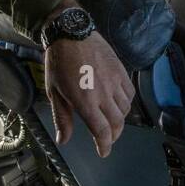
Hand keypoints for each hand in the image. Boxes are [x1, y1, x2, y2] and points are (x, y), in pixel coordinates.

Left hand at [44, 31, 133, 157]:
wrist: (71, 33)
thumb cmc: (58, 62)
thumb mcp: (54, 92)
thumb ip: (62, 118)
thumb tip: (64, 140)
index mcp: (85, 102)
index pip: (102, 132)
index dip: (105, 146)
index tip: (104, 152)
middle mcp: (104, 94)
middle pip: (117, 123)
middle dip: (113, 136)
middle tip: (106, 138)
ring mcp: (115, 82)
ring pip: (126, 109)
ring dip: (119, 119)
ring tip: (110, 120)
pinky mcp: (121, 71)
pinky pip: (130, 93)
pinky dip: (126, 102)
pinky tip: (117, 102)